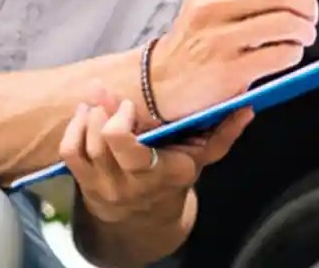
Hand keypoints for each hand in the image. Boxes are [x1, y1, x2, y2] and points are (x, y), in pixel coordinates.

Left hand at [59, 83, 252, 226]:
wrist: (146, 221)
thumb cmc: (176, 179)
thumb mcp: (202, 159)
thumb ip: (223, 134)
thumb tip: (247, 109)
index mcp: (164, 173)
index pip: (132, 151)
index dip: (123, 123)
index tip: (130, 105)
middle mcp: (133, 182)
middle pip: (106, 143)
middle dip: (105, 112)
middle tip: (113, 97)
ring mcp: (106, 184)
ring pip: (87, 145)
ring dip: (89, 116)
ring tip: (97, 98)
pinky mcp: (86, 182)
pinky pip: (70, 153)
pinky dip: (73, 128)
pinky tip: (85, 113)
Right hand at [152, 0, 318, 121]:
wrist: (163, 80)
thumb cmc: (198, 35)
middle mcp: (210, 6)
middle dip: (306, 1)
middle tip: (310, 11)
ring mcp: (218, 39)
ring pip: (285, 23)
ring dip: (305, 29)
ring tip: (303, 33)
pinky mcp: (229, 71)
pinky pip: (280, 54)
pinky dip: (294, 52)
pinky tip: (287, 52)